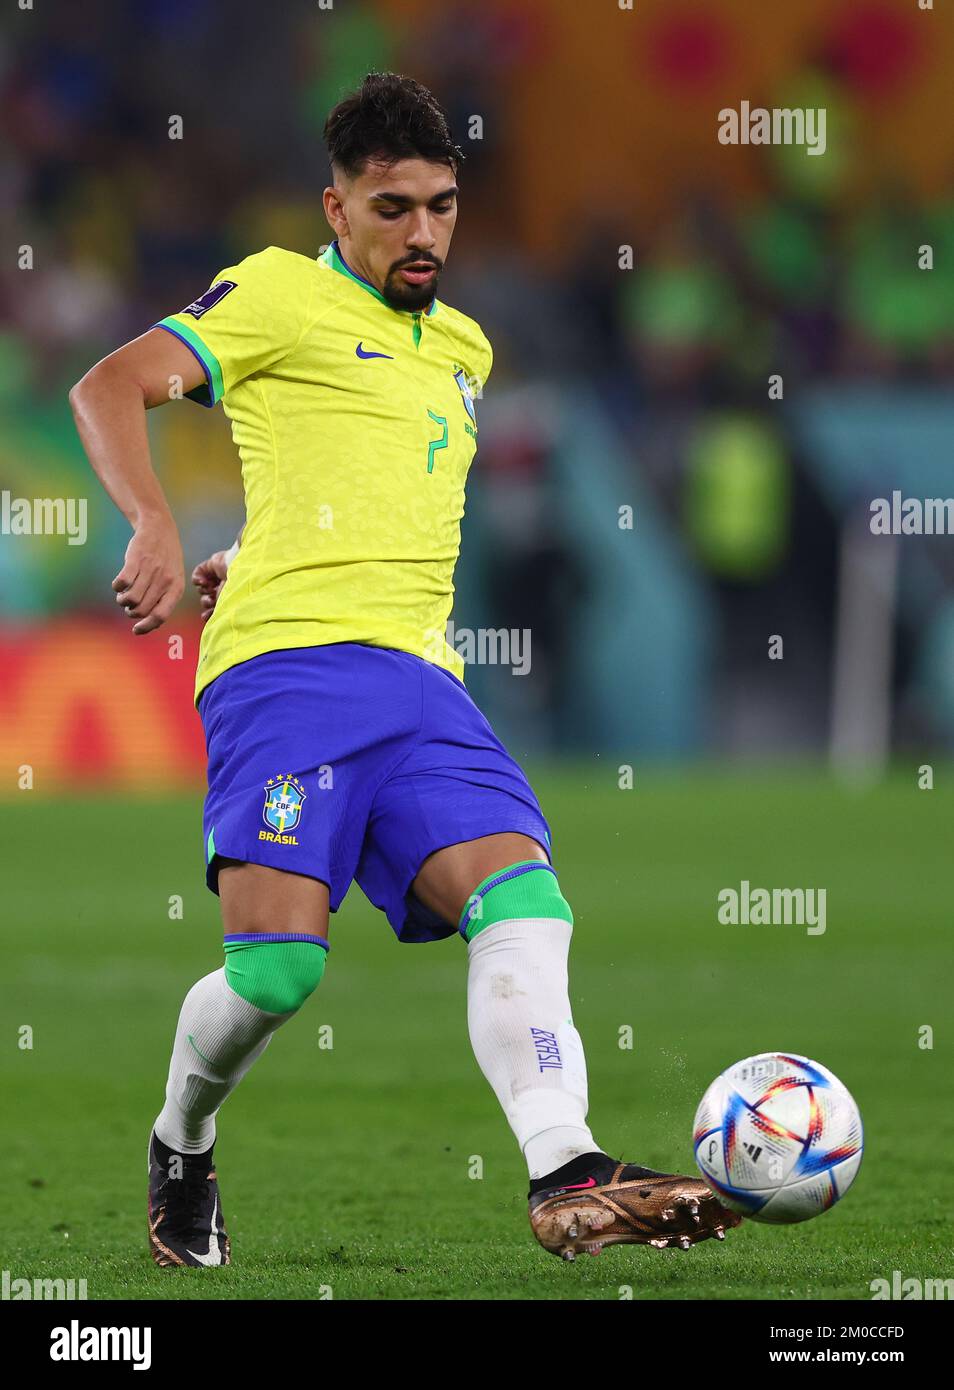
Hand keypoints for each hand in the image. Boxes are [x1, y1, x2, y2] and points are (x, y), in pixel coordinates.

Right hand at [112, 518, 184, 633]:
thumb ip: (165, 598)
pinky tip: (119, 584)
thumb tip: (151, 623)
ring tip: (124, 595)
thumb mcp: (174, 578)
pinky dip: (117, 587)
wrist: (159, 528)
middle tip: (129, 605)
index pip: (161, 616)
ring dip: (123, 600)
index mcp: (176, 588)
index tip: (136, 630)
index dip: (147, 626)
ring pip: (130, 599)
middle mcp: (165, 581)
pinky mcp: (135, 560)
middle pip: (142, 610)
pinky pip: (121, 583)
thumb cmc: (165, 559)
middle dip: (132, 612)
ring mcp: (150, 570)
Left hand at [191, 549, 230, 621]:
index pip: (216, 607)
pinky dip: (197, 579)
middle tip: (210, 602)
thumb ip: (218, 616)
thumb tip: (211, 627)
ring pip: (202, 589)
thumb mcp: (227, 607)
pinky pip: (197, 574)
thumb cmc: (237, 591)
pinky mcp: (210, 566)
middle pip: (207, 599)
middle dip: (207, 602)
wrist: (239, 572)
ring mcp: (216, 577)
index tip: (204, 617)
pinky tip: (203, 582)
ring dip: (204, 591)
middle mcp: (223, 588)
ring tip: (211, 589)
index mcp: (230, 597)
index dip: (209, 613)